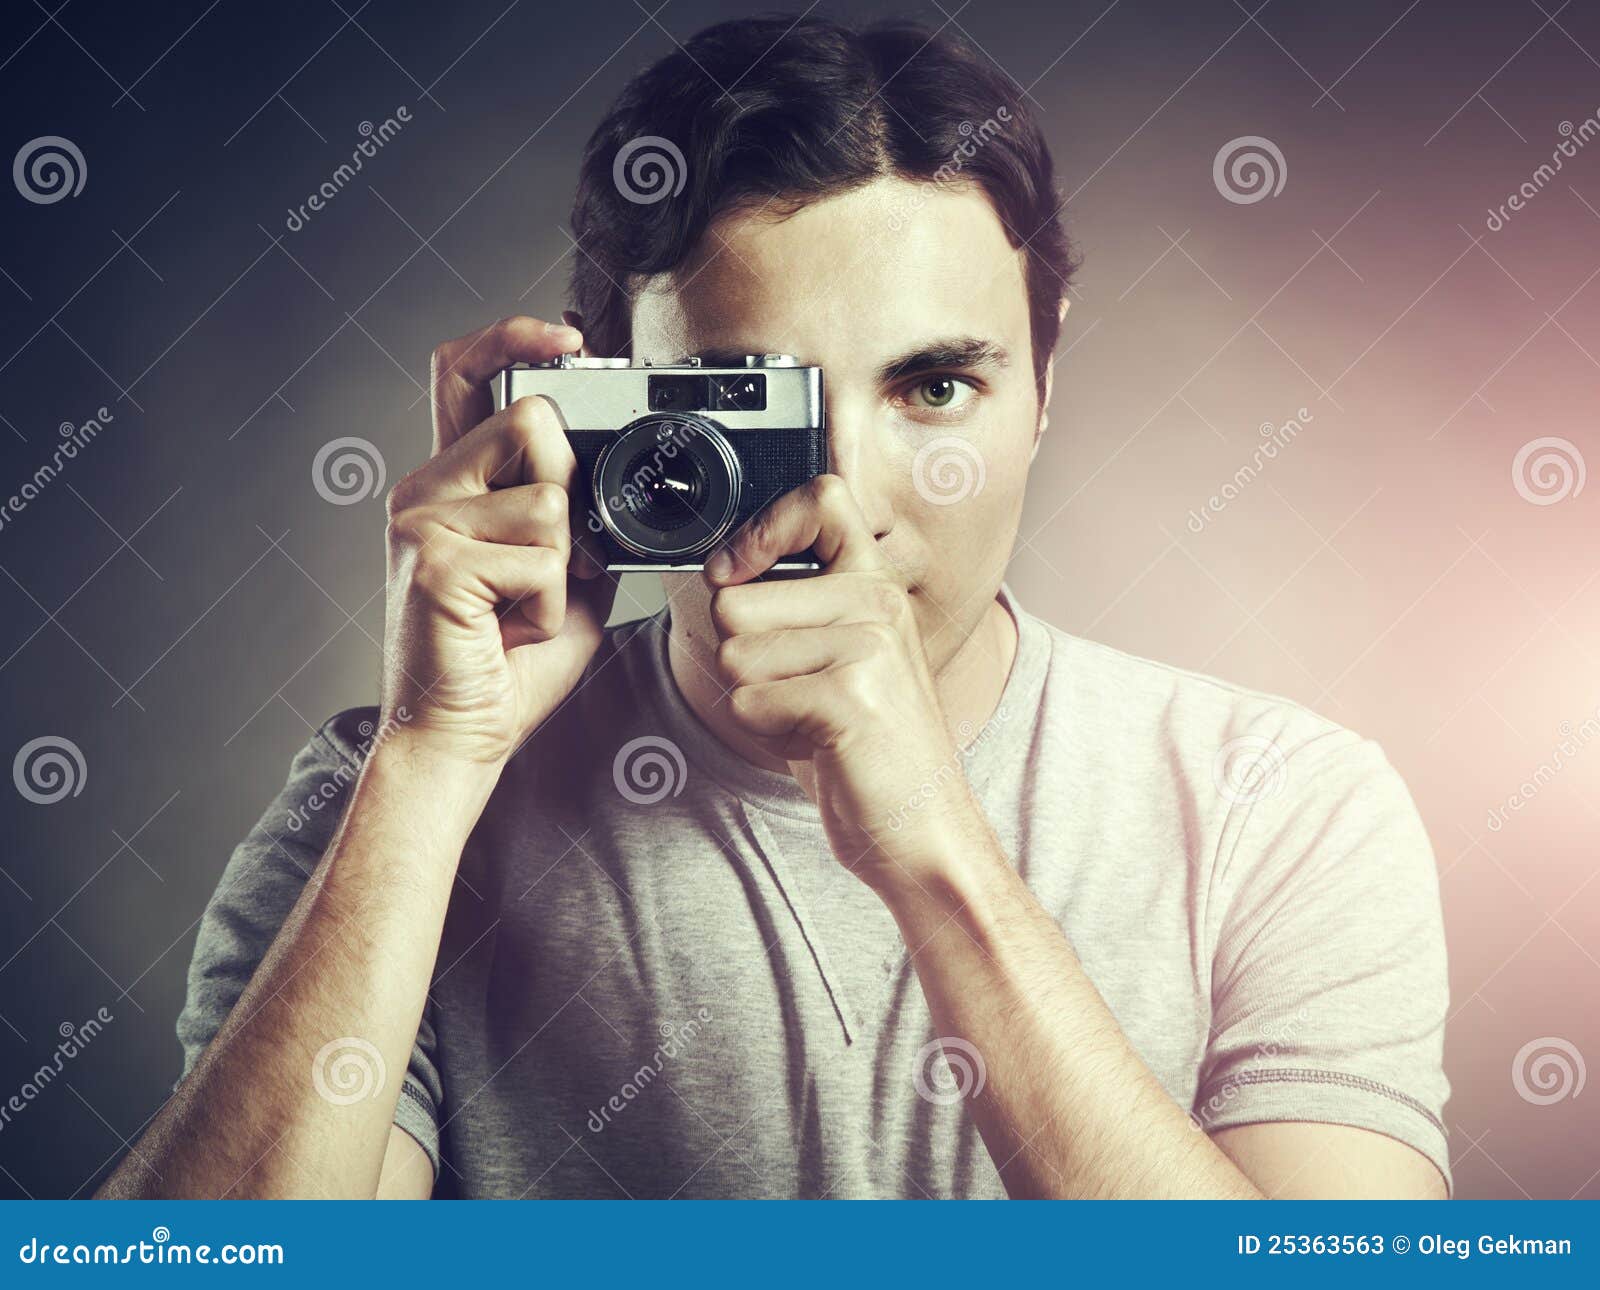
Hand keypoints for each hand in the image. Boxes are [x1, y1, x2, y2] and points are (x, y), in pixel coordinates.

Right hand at [379, 316, 617, 768]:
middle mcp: (424, 489)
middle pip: (532, 422)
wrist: (459, 736)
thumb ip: (577, 517)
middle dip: (568, 491)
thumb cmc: (507, 662)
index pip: (463, 373)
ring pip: (548, 499)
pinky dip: (547, 609)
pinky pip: (540, 561)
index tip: (569, 337)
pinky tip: (509, 632)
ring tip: (520, 610)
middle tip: (544, 564)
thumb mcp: (564, 574)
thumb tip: (612, 471)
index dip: (513, 336)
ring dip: (563, 569)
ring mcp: (421, 522)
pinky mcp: (434, 563)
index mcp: (451, 482)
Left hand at [705, 475, 982, 883]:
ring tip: (813, 717)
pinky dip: (768, 733)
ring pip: (735, 656)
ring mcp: (868, 645)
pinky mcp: (849, 695)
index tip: (737, 569)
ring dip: (757, 700)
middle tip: (798, 690)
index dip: (762, 528)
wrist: (922, 823)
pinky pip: (749, 703)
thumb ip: (798, 604)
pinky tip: (818, 743)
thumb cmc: (870, 743)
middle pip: (735, 601)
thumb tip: (719, 574)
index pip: (820, 500)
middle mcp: (877, 601)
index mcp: (876, 583)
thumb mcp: (846, 653)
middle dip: (743, 658)